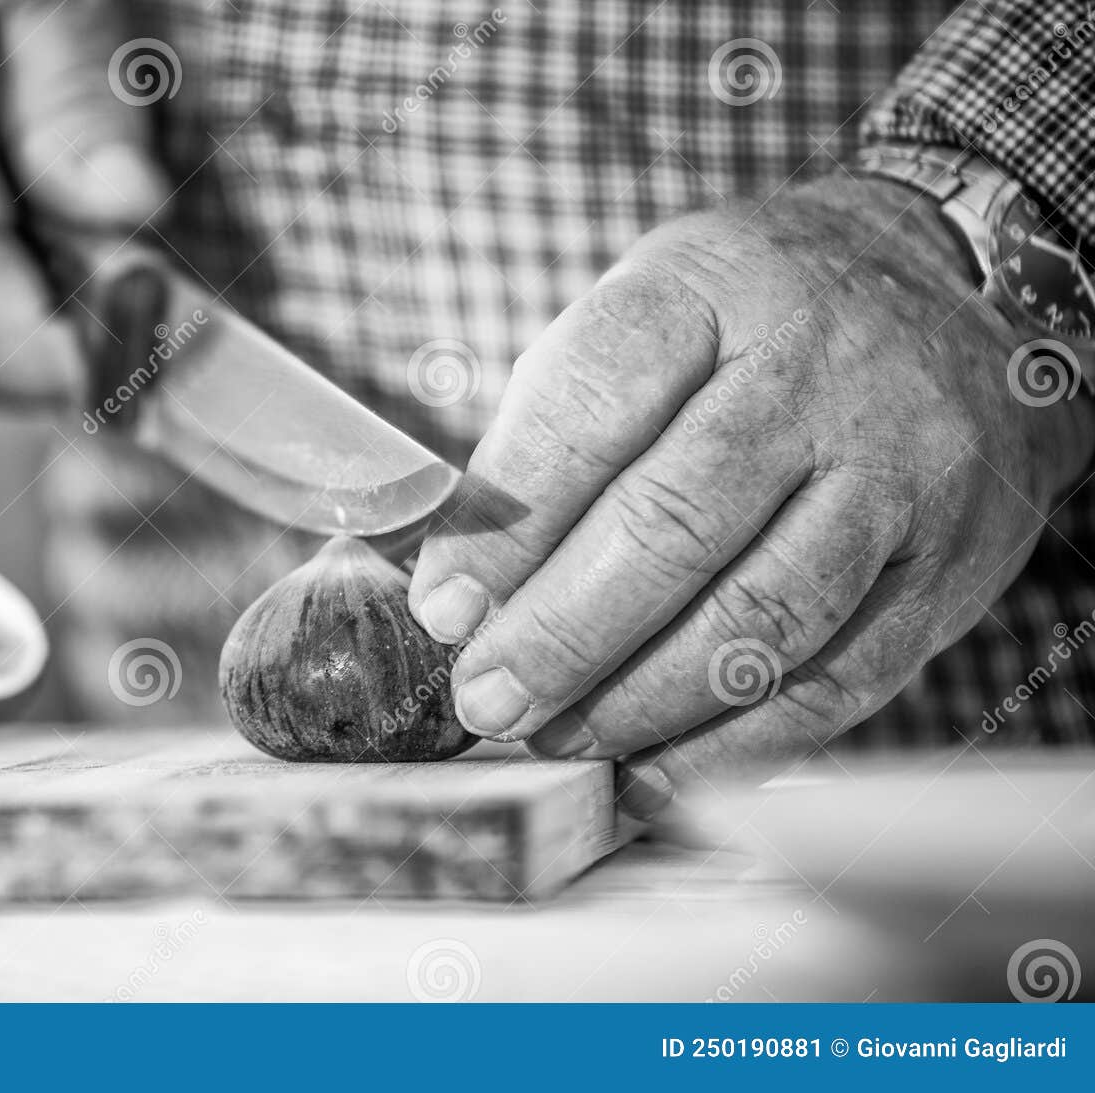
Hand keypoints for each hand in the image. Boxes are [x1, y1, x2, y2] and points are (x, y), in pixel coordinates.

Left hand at [408, 175, 1094, 817]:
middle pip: (676, 523)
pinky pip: (837, 683)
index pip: (592, 404)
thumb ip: (551, 436)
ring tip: (557, 740)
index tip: (444, 610)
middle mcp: (816, 373)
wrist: (939, 296)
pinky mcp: (950, 565)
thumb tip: (459, 593)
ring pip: (760, 617)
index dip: (508, 523)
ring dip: (639, 703)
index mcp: (710, 287)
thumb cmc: (742, 330)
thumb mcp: (642, 315)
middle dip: (563, 635)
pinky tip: (652, 775)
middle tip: (487, 701)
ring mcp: (898, 471)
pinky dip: (732, 748)